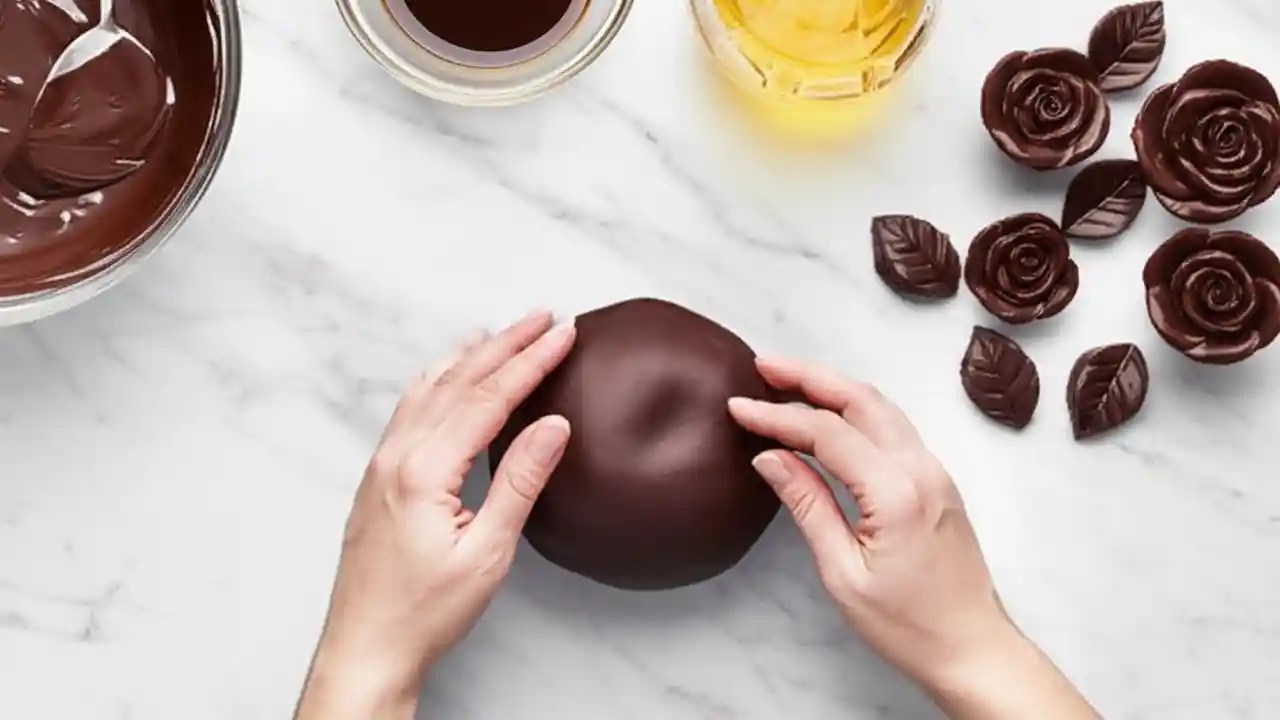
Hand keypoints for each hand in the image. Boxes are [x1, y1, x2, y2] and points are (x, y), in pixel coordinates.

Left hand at [295, 311, 576, 719]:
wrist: (364, 649)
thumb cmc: (423, 612)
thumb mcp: (486, 552)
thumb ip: (520, 482)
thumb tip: (553, 427)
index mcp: (423, 470)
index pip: (488, 398)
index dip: (531, 361)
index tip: (563, 333)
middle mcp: (396, 457)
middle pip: (458, 381)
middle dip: (506, 344)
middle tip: (544, 316)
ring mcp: (381, 465)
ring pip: (429, 389)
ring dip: (470, 356)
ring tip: (500, 331)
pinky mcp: (377, 479)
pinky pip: (410, 409)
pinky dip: (438, 380)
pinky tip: (446, 376)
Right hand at [729, 357, 1097, 719]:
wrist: (973, 650)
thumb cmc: (910, 626)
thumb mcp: (844, 573)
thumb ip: (808, 505)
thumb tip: (770, 458)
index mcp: (897, 494)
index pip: (827, 432)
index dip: (778, 415)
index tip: (739, 408)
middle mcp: (922, 471)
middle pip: (860, 399)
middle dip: (808, 377)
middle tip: (762, 366)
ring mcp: (935, 473)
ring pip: (880, 407)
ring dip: (832, 388)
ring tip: (787, 381)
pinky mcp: (936, 482)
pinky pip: (893, 428)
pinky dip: (855, 410)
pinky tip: (827, 415)